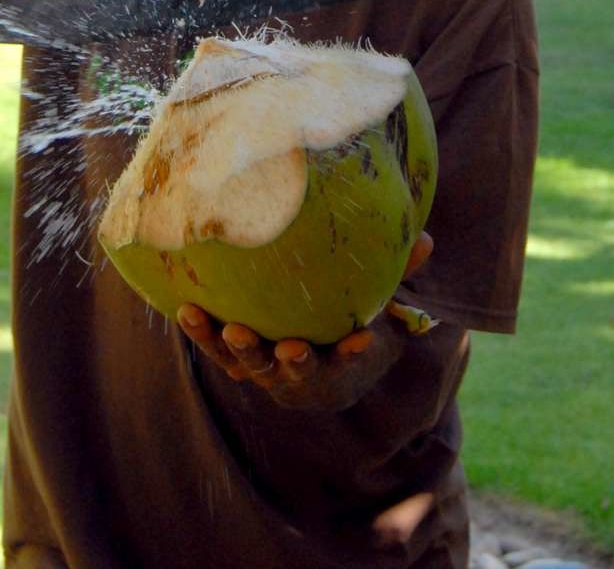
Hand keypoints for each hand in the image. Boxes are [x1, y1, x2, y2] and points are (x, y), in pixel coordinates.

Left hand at [177, 233, 433, 411]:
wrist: (318, 363)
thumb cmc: (353, 321)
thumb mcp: (378, 303)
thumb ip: (399, 273)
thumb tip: (426, 238)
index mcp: (342, 361)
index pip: (351, 361)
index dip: (355, 353)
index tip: (363, 339)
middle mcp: (303, 373)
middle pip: (296, 374)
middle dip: (294, 365)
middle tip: (291, 349)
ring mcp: (267, 370)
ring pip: (252, 368)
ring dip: (242, 352)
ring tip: (230, 331)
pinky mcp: (237, 360)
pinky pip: (217, 353)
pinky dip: (202, 335)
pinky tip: (187, 309)